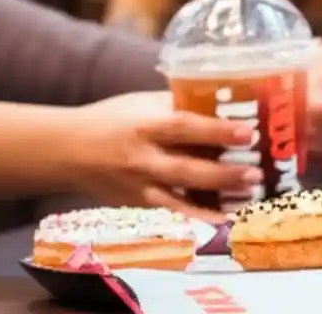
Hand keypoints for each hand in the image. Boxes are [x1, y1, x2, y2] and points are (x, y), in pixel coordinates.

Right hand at [68, 92, 260, 220]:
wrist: (66, 150)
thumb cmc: (112, 119)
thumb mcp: (143, 102)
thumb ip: (178, 104)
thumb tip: (223, 99)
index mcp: (145, 126)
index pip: (185, 128)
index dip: (218, 131)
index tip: (248, 132)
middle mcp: (141, 160)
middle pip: (186, 170)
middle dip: (224, 174)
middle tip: (255, 174)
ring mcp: (138, 188)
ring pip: (179, 201)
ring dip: (215, 204)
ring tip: (247, 203)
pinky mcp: (136, 206)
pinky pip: (170, 216)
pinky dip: (196, 220)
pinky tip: (223, 221)